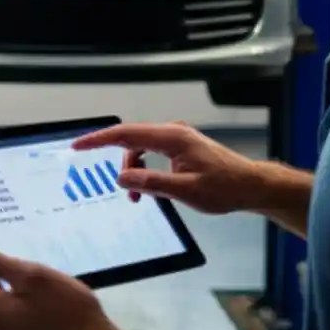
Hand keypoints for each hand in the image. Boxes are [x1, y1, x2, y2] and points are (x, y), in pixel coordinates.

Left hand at [0, 235, 144, 329]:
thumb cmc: (66, 309)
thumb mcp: (30, 275)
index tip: (17, 257)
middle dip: (6, 277)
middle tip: (36, 271)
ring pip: (4, 305)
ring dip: (19, 293)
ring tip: (47, 286)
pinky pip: (18, 319)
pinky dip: (29, 308)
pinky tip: (51, 304)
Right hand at [72, 121, 266, 214]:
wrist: (249, 185)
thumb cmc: (224, 188)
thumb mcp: (185, 190)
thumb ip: (151, 183)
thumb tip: (122, 177)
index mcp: (172, 137)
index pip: (127, 134)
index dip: (100, 139)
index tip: (79, 144)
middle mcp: (173, 132)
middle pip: (132, 139)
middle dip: (113, 156)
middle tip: (95, 169)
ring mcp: (178, 139)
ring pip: (142, 148)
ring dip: (133, 170)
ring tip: (137, 197)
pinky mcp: (181, 148)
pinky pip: (153, 153)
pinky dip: (145, 170)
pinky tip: (149, 188)